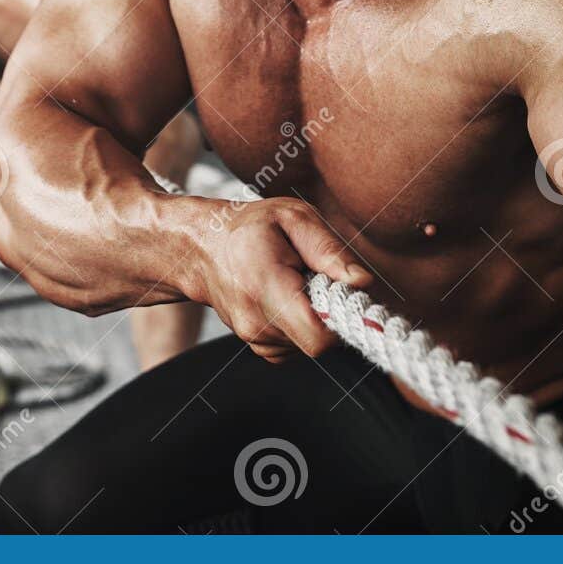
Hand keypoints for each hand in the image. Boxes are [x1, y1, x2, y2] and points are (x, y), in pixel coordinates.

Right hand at [190, 197, 374, 362]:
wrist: (201, 247)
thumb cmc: (249, 227)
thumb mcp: (292, 217)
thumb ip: (328, 249)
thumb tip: (361, 282)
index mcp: (265, 285)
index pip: (317, 336)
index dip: (340, 320)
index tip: (341, 294)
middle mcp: (255, 320)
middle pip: (317, 342)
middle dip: (328, 314)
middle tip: (316, 280)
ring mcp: (253, 337)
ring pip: (308, 344)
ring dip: (313, 317)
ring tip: (296, 283)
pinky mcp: (257, 344)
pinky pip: (295, 345)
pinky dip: (300, 325)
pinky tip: (287, 298)